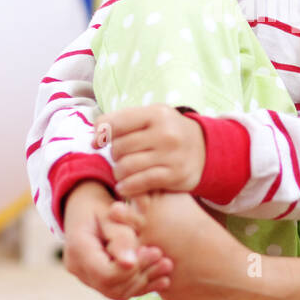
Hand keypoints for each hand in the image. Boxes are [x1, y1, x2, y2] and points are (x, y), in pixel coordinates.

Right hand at [62, 181, 173, 299]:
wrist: (86, 208)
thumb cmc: (100, 206)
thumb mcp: (111, 215)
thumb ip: (121, 238)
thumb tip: (130, 263)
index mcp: (77, 250)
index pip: (105, 274)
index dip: (130, 269)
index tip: (152, 250)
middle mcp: (77, 268)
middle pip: (111, 286)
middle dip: (141, 274)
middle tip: (162, 256)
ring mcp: (86, 277)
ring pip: (117, 293)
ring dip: (145, 281)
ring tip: (167, 265)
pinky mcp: (97, 281)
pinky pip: (119, 292)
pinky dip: (142, 286)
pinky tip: (164, 280)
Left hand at [91, 105, 205, 196]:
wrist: (204, 149)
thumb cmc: (168, 132)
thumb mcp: (151, 117)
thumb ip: (122, 122)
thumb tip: (94, 140)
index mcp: (156, 113)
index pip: (115, 123)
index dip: (100, 134)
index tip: (98, 142)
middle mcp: (165, 132)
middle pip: (119, 148)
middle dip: (114, 155)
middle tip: (121, 157)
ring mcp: (171, 154)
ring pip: (126, 167)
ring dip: (118, 173)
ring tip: (122, 172)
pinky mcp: (175, 175)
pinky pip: (140, 183)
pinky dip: (127, 187)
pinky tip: (124, 186)